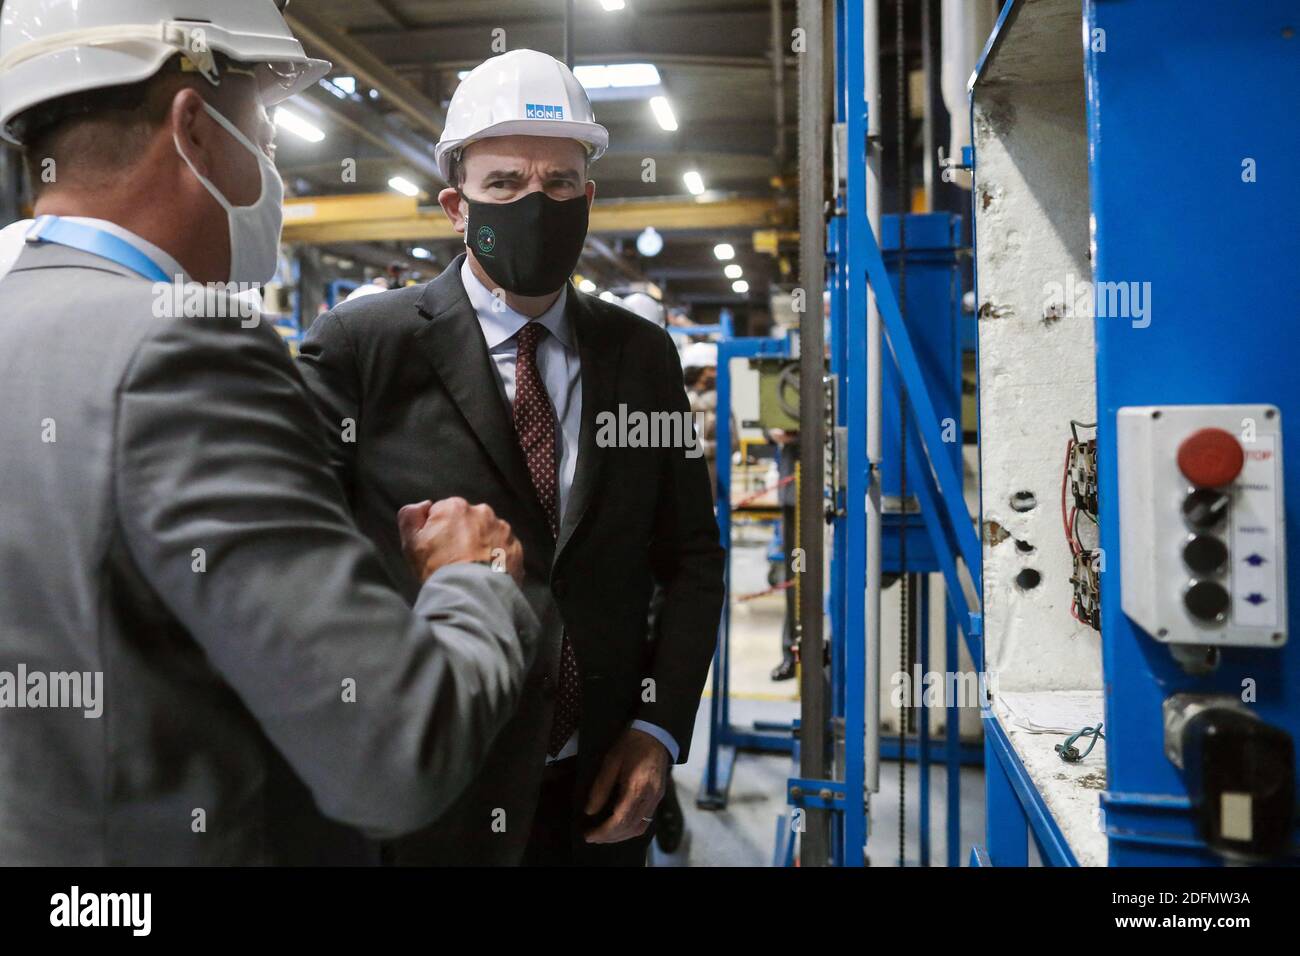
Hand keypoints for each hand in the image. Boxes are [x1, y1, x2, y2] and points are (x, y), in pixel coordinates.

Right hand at [398, 497, 523, 583]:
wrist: (471, 594)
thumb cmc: (437, 568)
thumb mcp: (411, 542)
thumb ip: (410, 516)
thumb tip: (424, 506)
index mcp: (455, 506)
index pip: (442, 513)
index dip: (437, 532)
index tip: (437, 550)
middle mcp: (482, 512)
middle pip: (467, 522)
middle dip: (462, 536)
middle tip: (454, 561)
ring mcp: (502, 530)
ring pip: (488, 534)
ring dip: (481, 546)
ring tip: (471, 570)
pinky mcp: (516, 548)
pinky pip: (503, 550)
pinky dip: (497, 559)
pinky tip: (486, 574)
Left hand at [583, 727, 670, 843]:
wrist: (656, 735)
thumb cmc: (630, 745)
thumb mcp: (611, 762)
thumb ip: (600, 787)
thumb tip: (589, 811)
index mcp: (636, 788)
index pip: (619, 820)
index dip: (603, 831)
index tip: (588, 835)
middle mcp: (649, 798)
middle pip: (629, 828)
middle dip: (609, 836)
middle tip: (591, 837)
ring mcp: (656, 800)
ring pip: (639, 828)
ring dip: (620, 836)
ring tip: (603, 835)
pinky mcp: (658, 798)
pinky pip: (646, 822)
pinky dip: (631, 830)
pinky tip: (619, 828)